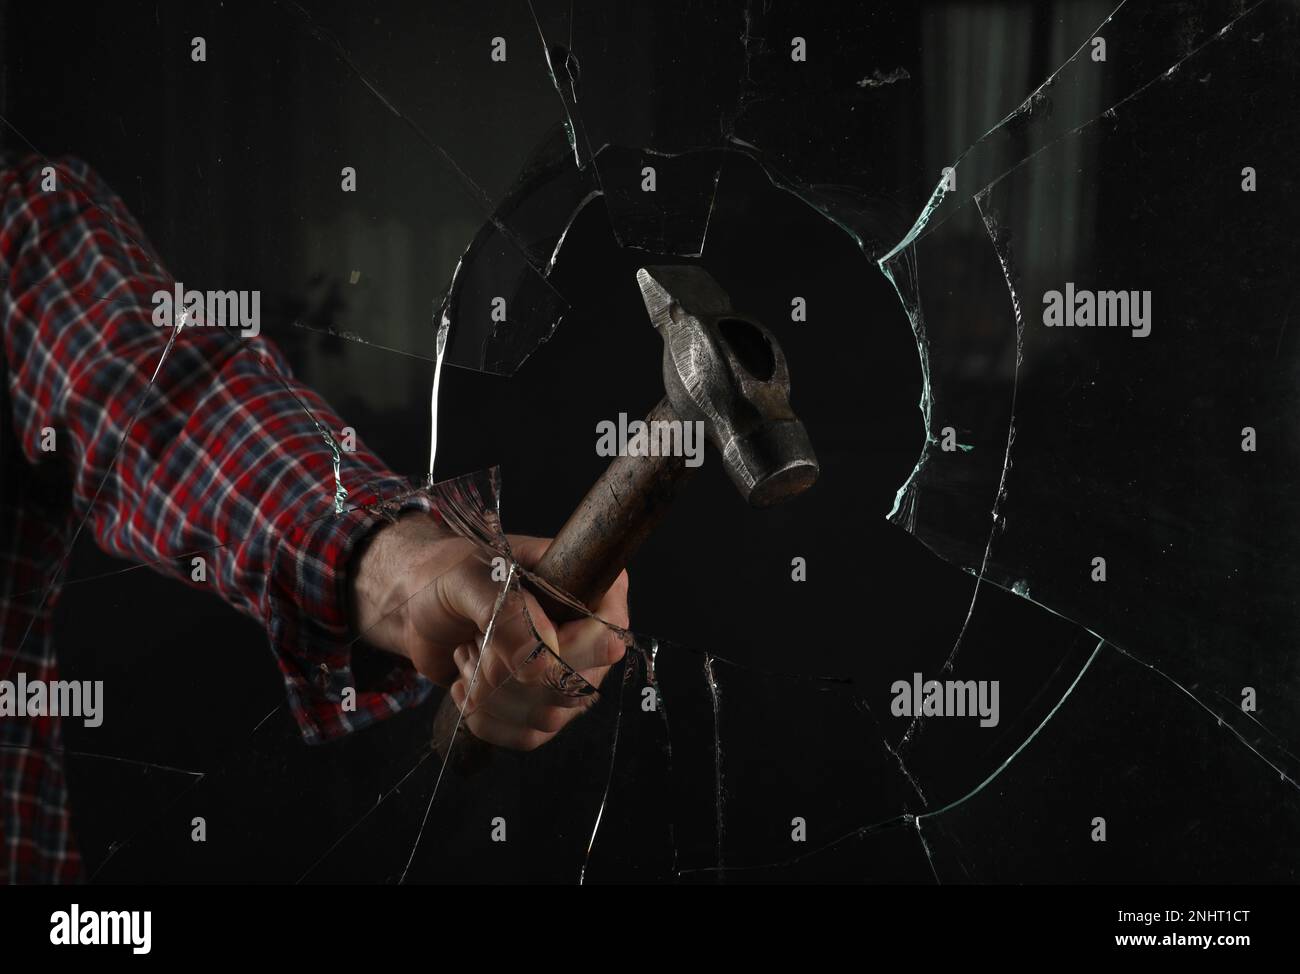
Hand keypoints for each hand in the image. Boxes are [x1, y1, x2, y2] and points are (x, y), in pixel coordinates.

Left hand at [349, 512, 628, 749]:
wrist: (420, 604)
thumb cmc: (450, 575)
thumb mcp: (470, 580)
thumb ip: (507, 612)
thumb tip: (542, 663)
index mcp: (589, 586)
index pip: (606, 638)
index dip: (560, 652)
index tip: (509, 642)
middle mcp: (590, 635)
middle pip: (575, 686)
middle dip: (510, 673)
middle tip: (475, 639)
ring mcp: (569, 675)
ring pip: (549, 717)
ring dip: (492, 694)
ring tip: (468, 656)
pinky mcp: (542, 705)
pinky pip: (529, 737)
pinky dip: (487, 720)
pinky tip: (465, 688)